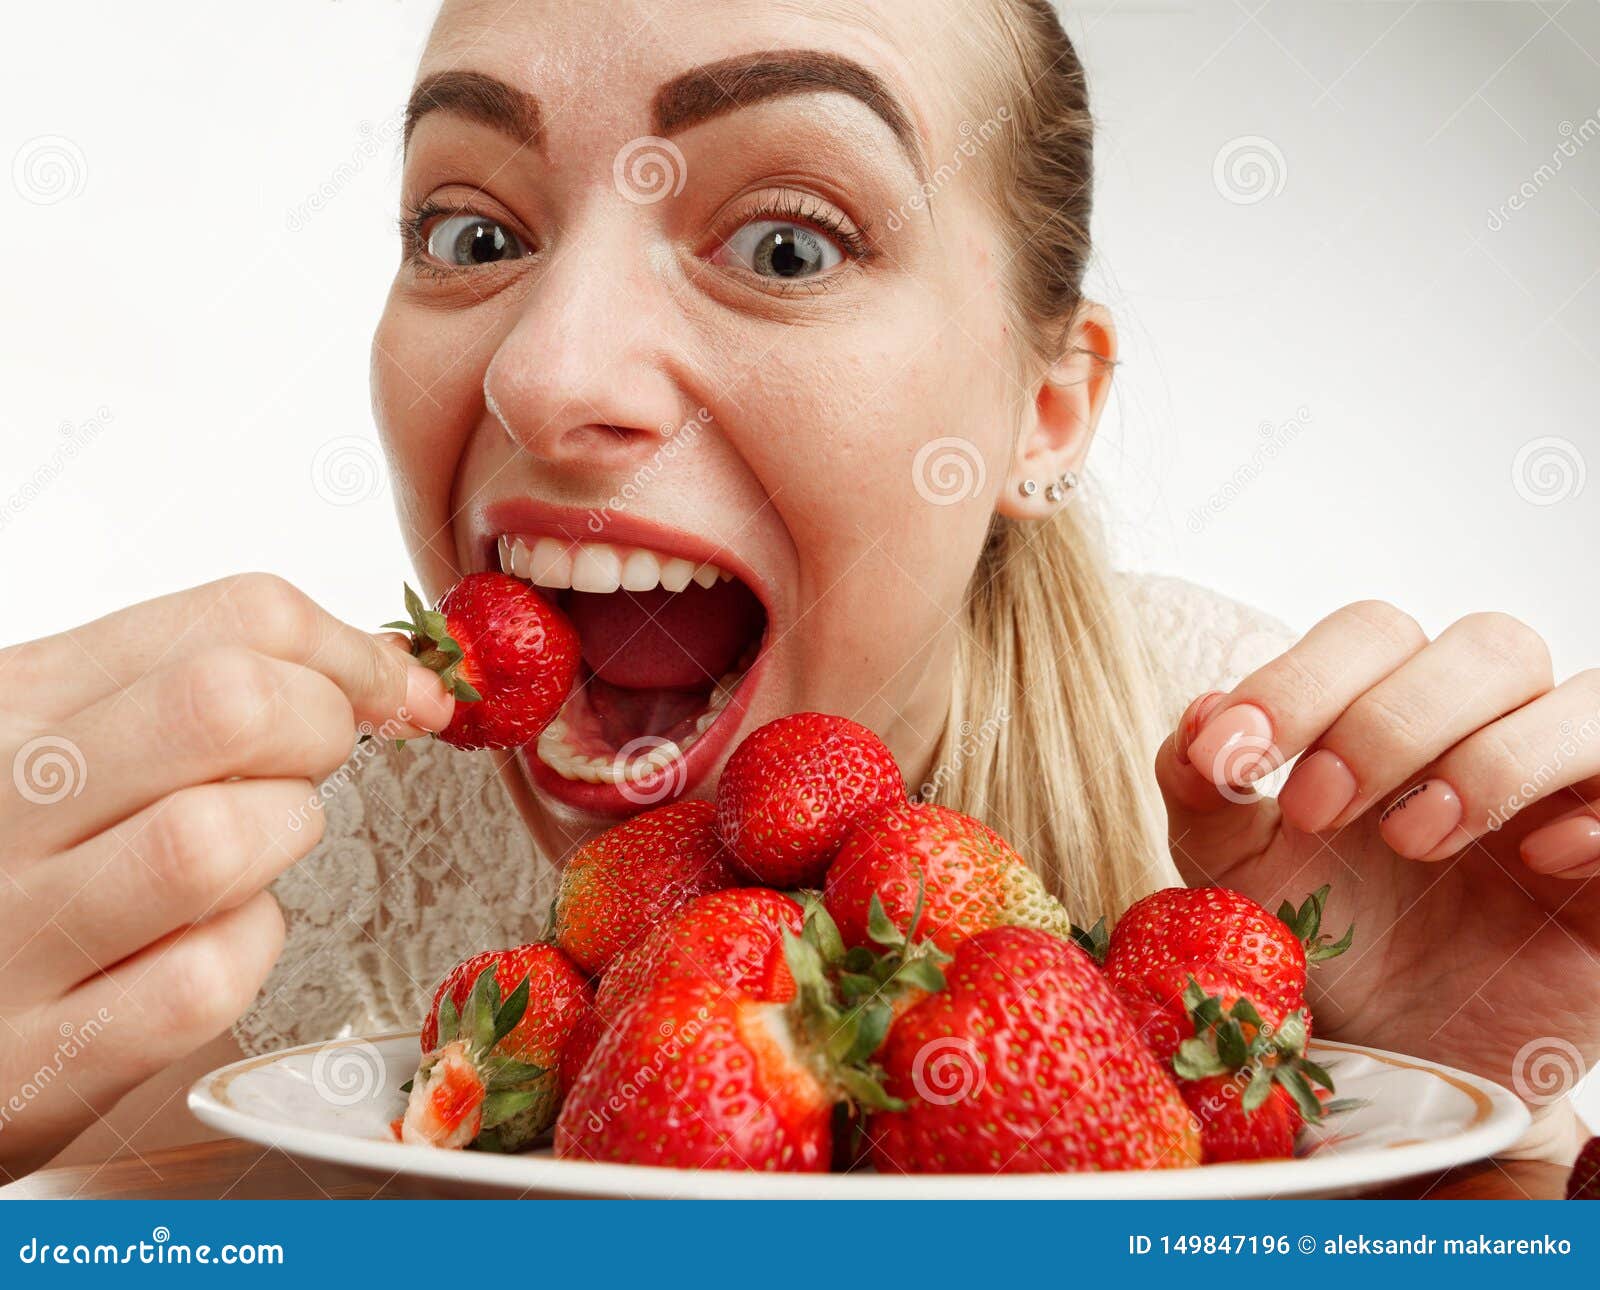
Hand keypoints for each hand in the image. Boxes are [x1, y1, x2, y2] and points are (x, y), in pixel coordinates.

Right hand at [0, 574, 452, 1176]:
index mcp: (16, 697)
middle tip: (311, 770)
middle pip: (230, 703)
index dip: (355, 654)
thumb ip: (195, 689)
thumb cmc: (7, 870)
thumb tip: (387, 666)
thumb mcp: (65, 746)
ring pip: (217, 840)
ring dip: (277, 842)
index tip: (400, 695)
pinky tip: (202, 951)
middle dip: (323, 728)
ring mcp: (14, 930)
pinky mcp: (38, 1057)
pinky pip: (204, 980)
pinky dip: (241, 956)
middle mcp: (2, 796)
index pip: (237, 615)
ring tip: (245, 858)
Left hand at [1154, 602, 1599, 1129]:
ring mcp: (1568, 786)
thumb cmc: (1319, 941)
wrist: (1393, 1058)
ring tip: (1417, 840)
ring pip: (1586, 696)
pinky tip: (1540, 864)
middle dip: (1392, 719)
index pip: (1373, 633)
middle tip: (1319, 808)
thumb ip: (1203, 792)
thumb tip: (1202, 716)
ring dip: (1496, 758)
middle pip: (1488, 645)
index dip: (1303, 678)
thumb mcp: (1236, 873)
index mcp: (1391, 707)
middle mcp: (1491, 726)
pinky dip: (1595, 815)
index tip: (1238, 755)